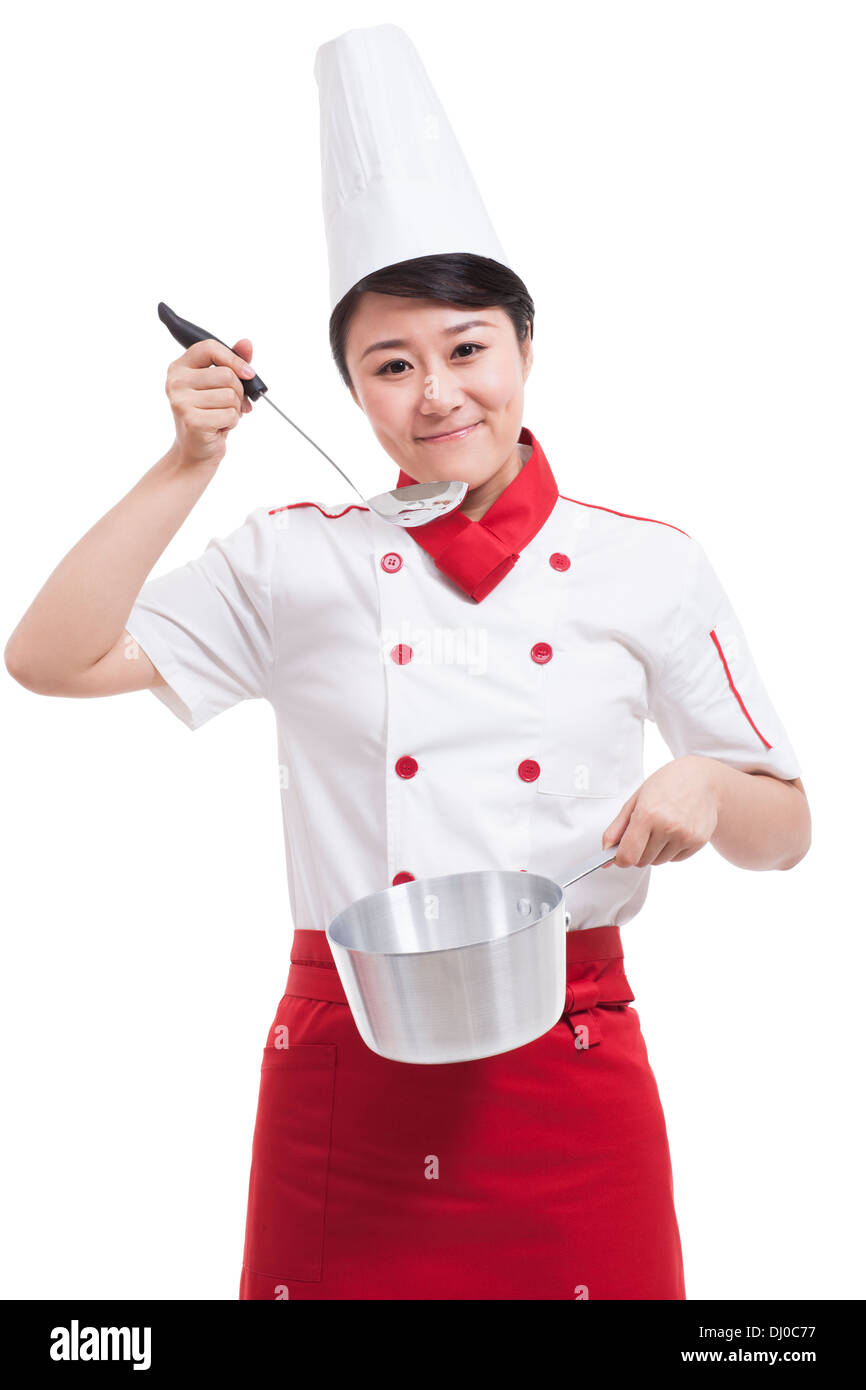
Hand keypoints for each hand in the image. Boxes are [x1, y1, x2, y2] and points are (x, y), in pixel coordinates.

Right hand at [165, 337, 255, 468]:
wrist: (196, 450)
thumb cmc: (210, 415)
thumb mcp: (220, 385)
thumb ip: (232, 362)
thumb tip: (247, 343)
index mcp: (180, 367)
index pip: (210, 348)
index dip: (234, 358)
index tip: (248, 373)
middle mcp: (176, 382)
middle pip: (226, 375)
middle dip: (238, 393)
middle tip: (229, 405)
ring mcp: (181, 401)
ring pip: (231, 396)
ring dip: (235, 410)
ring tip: (221, 417)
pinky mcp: (192, 420)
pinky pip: (230, 414)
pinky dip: (232, 423)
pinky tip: (219, 427)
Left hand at [601, 756, 721, 868]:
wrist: (702, 778)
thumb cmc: (667, 784)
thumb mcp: (636, 799)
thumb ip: (617, 827)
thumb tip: (605, 850)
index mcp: (648, 814)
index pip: (628, 855)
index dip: (620, 859)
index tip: (619, 855)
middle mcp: (668, 826)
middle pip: (642, 861)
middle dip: (638, 851)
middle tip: (643, 832)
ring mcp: (685, 835)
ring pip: (659, 861)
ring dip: (654, 851)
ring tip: (661, 828)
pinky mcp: (698, 841)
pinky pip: (675, 859)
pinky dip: (670, 850)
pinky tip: (674, 831)